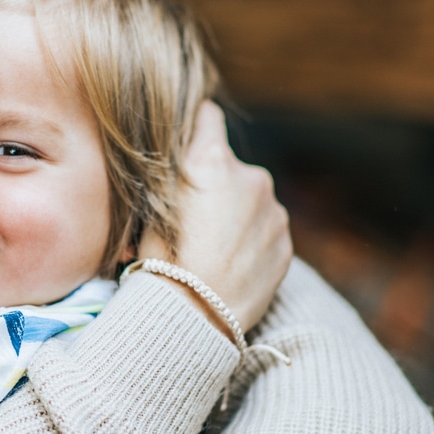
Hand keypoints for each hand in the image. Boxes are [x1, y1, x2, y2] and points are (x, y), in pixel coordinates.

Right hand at [137, 102, 290, 332]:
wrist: (195, 317)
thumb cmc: (161, 261)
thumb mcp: (148, 207)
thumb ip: (168, 173)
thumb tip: (175, 152)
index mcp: (211, 161)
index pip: (207, 116)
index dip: (196, 126)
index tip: (189, 138)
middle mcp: (250, 177)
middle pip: (230, 166)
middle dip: (215, 183)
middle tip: (192, 218)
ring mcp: (273, 211)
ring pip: (250, 201)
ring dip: (235, 214)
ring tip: (211, 249)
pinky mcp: (285, 242)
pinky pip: (265, 230)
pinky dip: (250, 240)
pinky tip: (229, 264)